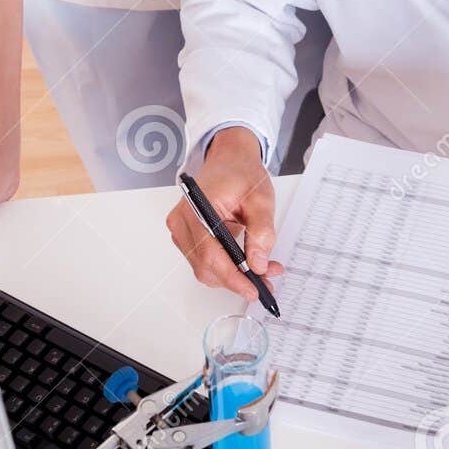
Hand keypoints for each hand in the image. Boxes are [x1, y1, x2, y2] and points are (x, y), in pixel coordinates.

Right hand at [165, 127, 283, 298]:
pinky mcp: (187, 236)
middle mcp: (182, 221)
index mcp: (197, 207)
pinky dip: (226, 267)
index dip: (232, 277)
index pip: (210, 254)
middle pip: (205, 266)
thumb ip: (261, 231)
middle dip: (238, 278)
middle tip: (267, 278)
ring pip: (204, 268)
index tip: (253, 289)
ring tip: (262, 268)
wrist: (229, 159)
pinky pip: (204, 261)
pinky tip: (246, 262)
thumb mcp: (261, 198)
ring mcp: (181, 230)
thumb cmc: (240, 172)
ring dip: (233, 275)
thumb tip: (258, 263)